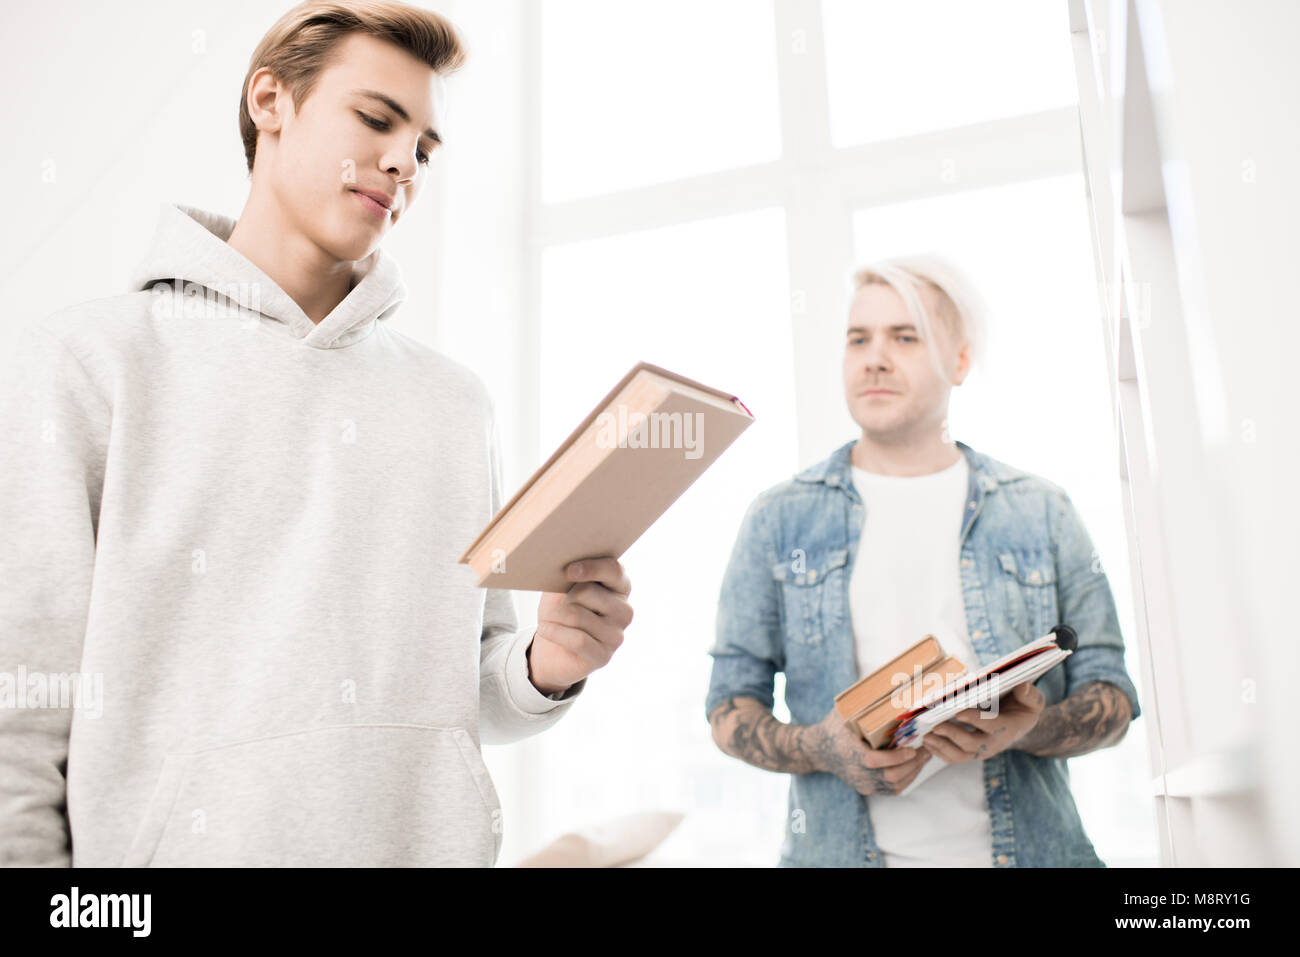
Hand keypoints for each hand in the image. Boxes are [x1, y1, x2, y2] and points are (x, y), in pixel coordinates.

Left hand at [529, 558, 632, 694]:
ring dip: (554, 616)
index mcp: (620, 587)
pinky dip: (553, 632)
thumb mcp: (563, 586)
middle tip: (554, 605)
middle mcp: (624, 611)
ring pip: (577, 616)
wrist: (550, 648)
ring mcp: (616, 636)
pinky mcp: (603, 656)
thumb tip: (567, 566)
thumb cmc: (560, 610)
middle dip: (562, 598)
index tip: (568, 571)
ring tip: (549, 618)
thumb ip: (571, 573)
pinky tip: (545, 629)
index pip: (614, 570)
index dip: (591, 568)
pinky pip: (576, 639)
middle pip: (588, 592)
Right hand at [805, 707, 932, 795]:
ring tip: (925, 756)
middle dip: (912, 764)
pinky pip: (891, 789)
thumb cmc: (834, 727)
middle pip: (889, 776)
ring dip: (913, 772)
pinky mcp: (867, 788)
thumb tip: (886, 683)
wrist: (818, 750)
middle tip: (926, 750)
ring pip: (894, 785)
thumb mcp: (843, 713)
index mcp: (849, 752)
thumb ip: (862, 703)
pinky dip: (907, 779)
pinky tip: (914, 766)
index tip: (911, 749)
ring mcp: (862, 783)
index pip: (873, 761)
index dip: (895, 758)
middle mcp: (856, 771)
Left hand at [922, 682, 1045, 763]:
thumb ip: (1030, 695)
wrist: (1020, 724)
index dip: (975, 719)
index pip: (990, 726)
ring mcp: (981, 750)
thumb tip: (1022, 686)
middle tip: (935, 726)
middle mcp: (993, 743)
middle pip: (971, 744)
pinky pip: (954, 757)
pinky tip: (927, 742)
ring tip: (926, 737)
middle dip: (952, 735)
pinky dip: (939, 752)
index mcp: (1007, 728)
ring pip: (959, 755)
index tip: (959, 712)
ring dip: (941, 747)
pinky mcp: (970, 753)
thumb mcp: (1033, 700)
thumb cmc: (1023, 707)